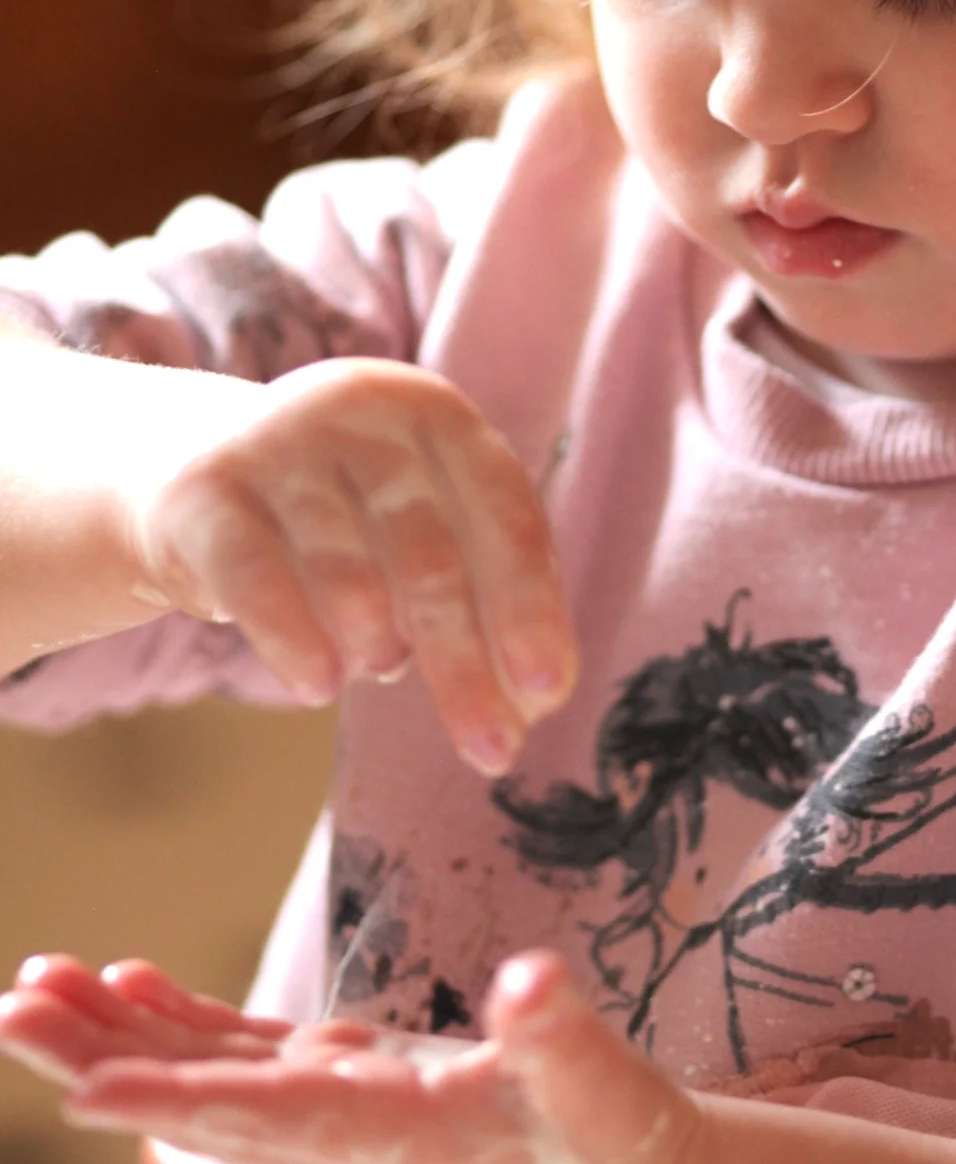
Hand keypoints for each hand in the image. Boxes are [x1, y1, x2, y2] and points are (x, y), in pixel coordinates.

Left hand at [0, 952, 699, 1163]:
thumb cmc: (609, 1136)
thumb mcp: (597, 1085)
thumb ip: (561, 1037)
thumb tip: (534, 982)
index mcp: (386, 1137)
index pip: (263, 1118)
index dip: (173, 1099)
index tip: (83, 1088)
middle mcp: (335, 1134)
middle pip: (198, 1102)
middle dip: (102, 1058)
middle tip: (14, 1009)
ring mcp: (330, 1109)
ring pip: (202, 1074)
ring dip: (118, 1034)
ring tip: (39, 982)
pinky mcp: (342, 1081)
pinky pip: (240, 1053)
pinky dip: (180, 1020)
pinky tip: (128, 977)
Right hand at [129, 359, 575, 770]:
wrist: (199, 474)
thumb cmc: (348, 520)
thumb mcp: (427, 539)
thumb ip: (484, 607)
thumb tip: (530, 711)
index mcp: (440, 417)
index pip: (506, 517)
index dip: (531, 608)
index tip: (548, 695)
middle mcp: (364, 412)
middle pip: (430, 558)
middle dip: (463, 666)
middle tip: (491, 751)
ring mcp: (280, 441)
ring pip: (349, 576)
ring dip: (377, 649)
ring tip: (375, 665)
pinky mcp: (205, 486)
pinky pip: (257, 581)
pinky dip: (296, 644)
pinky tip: (320, 684)